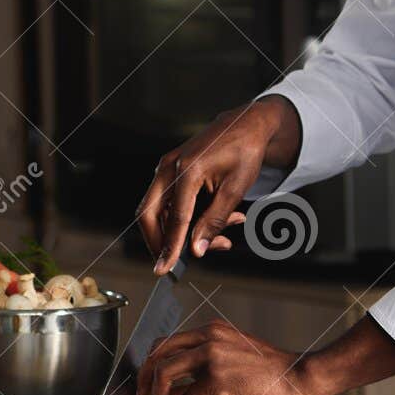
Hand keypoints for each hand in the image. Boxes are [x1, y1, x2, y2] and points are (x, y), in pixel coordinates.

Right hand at [137, 96, 300, 273]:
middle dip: (160, 242)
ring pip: (158, 211)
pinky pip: (169, 203)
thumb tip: (197, 249)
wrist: (246, 125)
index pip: (174, 218)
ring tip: (221, 239)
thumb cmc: (244, 151)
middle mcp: (169, 169)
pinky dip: (187, 219)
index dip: (170, 247)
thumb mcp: (235, 190)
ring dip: (182, 232)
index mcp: (186, 170)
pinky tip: (217, 223)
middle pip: (148, 214)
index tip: (164, 269)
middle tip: (175, 262)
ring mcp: (166, 169)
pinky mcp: (170, 172)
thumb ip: (214, 221)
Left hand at [137, 319, 313, 394]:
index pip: (167, 342)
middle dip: (145, 378)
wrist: (298, 376)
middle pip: (160, 354)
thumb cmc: (268, 371)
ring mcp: (213, 358)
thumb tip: (173, 387)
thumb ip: (203, 365)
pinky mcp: (220, 381)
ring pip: (167, 373)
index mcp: (210, 330)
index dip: (151, 363)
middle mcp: (208, 339)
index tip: (146, 381)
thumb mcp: (232, 355)